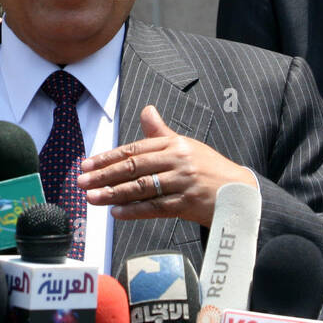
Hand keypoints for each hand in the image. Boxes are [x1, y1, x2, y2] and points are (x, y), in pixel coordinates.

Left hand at [76, 105, 255, 226]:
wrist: (239, 193)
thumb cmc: (208, 168)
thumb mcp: (186, 145)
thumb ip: (161, 132)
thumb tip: (146, 110)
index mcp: (175, 144)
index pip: (135, 149)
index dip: (108, 157)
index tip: (87, 164)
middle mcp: (178, 160)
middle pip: (134, 167)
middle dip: (104, 175)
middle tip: (82, 182)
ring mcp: (183, 182)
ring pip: (141, 188)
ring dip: (113, 193)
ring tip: (93, 198)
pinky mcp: (188, 203)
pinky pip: (155, 207)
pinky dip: (134, 210)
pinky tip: (116, 212)